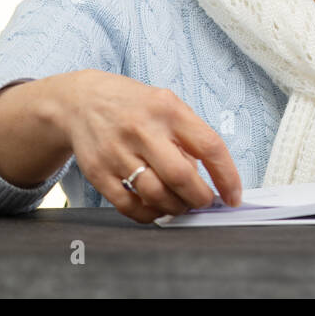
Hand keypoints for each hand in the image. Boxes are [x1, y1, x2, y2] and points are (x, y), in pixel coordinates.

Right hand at [56, 69, 243, 223]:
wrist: (80, 101)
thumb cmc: (134, 105)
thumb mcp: (168, 105)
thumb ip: (188, 137)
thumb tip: (206, 178)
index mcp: (169, 110)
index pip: (209, 146)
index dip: (227, 176)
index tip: (234, 196)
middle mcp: (143, 130)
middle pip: (181, 176)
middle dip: (200, 198)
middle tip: (205, 203)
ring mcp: (118, 152)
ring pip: (155, 195)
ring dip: (176, 208)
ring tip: (181, 205)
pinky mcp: (98, 172)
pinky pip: (128, 205)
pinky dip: (148, 215)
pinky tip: (157, 210)